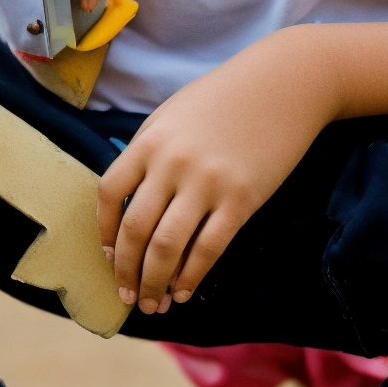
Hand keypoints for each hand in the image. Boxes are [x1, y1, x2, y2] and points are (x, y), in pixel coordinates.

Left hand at [96, 32, 335, 313]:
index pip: (109, 194)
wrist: (284, 83)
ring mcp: (207, 183)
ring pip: (168, 246)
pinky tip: (185, 291)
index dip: (104, 232)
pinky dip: (192, 276)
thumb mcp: (174, 115)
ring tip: (153, 303)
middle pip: (135, 229)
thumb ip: (149, 153)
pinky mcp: (242, 199)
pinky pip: (209, 248)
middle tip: (127, 295)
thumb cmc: (226, 97)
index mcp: (149, 140)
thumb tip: (131, 201)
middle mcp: (172, 163)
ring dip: (155, 281)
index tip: (109, 256)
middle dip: (126, 269)